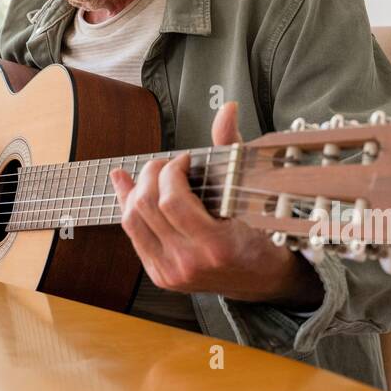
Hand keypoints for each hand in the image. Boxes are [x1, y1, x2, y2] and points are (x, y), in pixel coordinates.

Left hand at [108, 102, 322, 306]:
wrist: (262, 280)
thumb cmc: (262, 235)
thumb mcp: (252, 195)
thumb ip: (232, 149)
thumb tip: (227, 110)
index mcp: (216, 245)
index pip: (172, 201)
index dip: (172, 171)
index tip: (185, 160)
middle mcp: (189, 262)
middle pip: (146, 206)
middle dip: (152, 174)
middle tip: (168, 165)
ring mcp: (171, 272)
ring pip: (132, 220)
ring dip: (137, 189)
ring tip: (153, 175)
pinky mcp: (160, 276)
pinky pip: (132, 234)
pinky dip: (128, 206)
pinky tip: (128, 187)